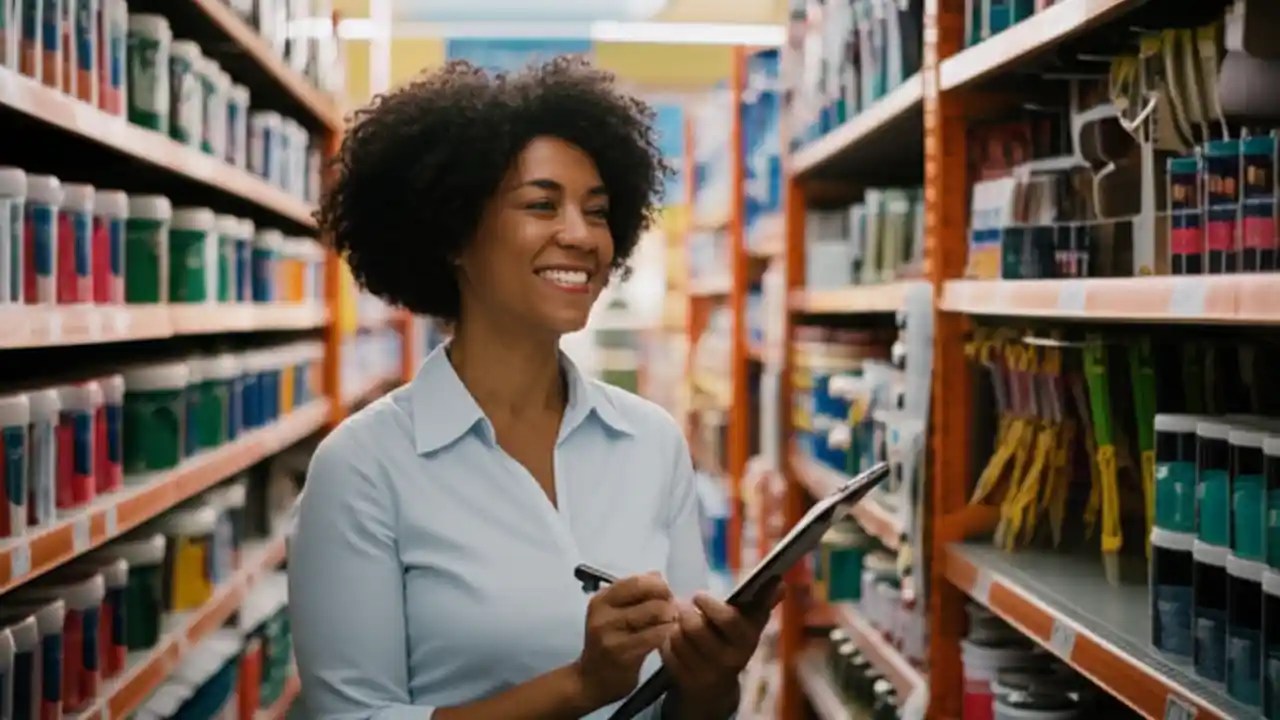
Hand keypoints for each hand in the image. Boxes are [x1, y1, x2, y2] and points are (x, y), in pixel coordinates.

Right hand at [574, 573, 677, 707]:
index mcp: (602, 599)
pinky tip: (668, 638)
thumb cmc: (608, 643)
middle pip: (651, 598)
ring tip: (671, 624)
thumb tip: (658, 575)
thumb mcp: (614, 613)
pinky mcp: (623, 654)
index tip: (666, 595)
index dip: (659, 586)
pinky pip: (656, 636)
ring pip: (657, 615)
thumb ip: (634, 593)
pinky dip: (668, 634)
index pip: (637, 582)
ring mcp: (612, 634)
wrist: (591, 680)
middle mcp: (603, 614)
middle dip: (669, 603)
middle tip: (673, 613)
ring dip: (671, 619)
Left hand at [660, 584, 783, 718]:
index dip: (710, 605)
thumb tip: (781, 582)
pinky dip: (667, 643)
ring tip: (679, 623)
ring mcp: (708, 673)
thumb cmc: (733, 643)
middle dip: (685, 613)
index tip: (698, 595)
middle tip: (681, 605)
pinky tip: (674, 641)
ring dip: (675, 627)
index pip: (729, 619)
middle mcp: (730, 658)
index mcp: (747, 639)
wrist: (717, 688)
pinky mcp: (687, 681)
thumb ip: (763, 602)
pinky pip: (668, 653)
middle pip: (696, 627)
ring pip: (679, 638)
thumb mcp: (750, 624)